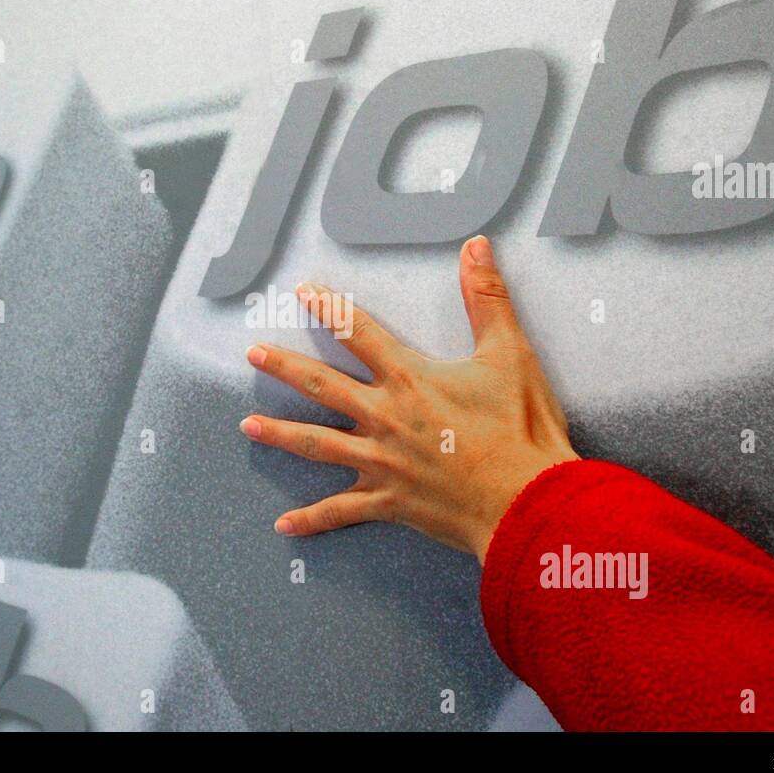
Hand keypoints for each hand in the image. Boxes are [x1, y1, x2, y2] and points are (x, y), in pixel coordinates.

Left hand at [240, 235, 577, 564]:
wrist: (526, 499)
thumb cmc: (521, 428)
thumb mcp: (509, 354)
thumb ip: (487, 298)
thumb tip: (476, 246)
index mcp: (409, 379)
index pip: (358, 333)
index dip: (329, 309)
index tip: (301, 292)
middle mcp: (385, 417)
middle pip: (321, 386)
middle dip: (284, 368)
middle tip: (252, 355)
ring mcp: (382, 461)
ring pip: (318, 444)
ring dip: (280, 434)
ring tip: (247, 426)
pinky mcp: (389, 501)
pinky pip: (341, 512)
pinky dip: (312, 520)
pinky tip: (283, 525)